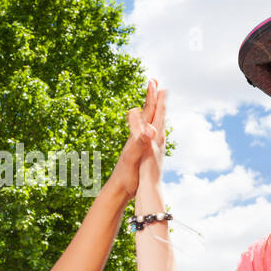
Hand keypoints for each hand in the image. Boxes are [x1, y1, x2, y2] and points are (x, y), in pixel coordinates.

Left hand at [108, 79, 165, 200]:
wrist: (115, 191)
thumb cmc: (125, 175)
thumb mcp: (134, 158)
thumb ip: (140, 142)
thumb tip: (148, 128)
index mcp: (137, 136)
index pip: (147, 112)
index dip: (152, 97)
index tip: (155, 80)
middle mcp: (136, 137)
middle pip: (145, 113)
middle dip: (151, 97)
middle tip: (154, 81)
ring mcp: (136, 144)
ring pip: (145, 123)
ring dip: (150, 110)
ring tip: (152, 101)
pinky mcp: (137, 152)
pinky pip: (145, 134)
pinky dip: (148, 127)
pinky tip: (147, 128)